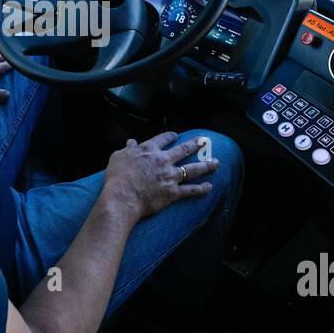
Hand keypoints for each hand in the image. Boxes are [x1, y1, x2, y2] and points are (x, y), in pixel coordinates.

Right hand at [98, 132, 219, 222]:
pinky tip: (209, 187)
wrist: (123, 197)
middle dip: (196, 145)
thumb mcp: (118, 157)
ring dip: (206, 165)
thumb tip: (131, 142)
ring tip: (215, 163)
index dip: (171, 136)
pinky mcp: (173, 192)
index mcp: (150, 150)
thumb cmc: (118, 177)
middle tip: (204, 141)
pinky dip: (201, 189)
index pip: (164, 139)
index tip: (176, 136)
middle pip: (184, 150)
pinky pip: (190, 190)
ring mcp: (170, 176)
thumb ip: (127, 149)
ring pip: (193, 169)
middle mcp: (163, 160)